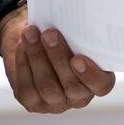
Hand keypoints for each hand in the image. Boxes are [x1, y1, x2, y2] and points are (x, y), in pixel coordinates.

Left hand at [0, 8, 115, 113]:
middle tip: (50, 34)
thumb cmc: (63, 36)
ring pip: (47, 86)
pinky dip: (23, 63)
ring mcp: (56, 103)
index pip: (101, 85)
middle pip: (72, 86)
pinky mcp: (33, 102)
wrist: (37, 42)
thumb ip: (79, 35)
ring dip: (37, 57)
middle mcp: (80, 97)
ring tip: (30, 33)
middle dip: (59, 58)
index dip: (91, 75)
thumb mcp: (75, 34)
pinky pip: (27, 87)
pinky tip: (22, 45)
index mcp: (98, 81)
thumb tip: (71, 21)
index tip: (78, 58)